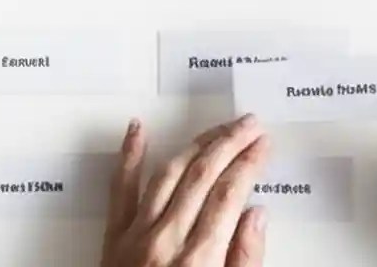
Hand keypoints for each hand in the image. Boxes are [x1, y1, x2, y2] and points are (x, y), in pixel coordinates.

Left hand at [102, 115, 270, 266]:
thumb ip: (245, 263)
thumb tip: (257, 217)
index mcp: (198, 261)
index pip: (230, 194)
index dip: (250, 163)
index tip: (264, 145)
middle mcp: (164, 241)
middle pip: (202, 174)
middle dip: (229, 142)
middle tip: (249, 124)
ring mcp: (134, 237)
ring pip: (169, 172)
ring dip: (196, 143)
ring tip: (218, 128)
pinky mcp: (112, 241)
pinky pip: (120, 189)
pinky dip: (129, 156)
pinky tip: (137, 131)